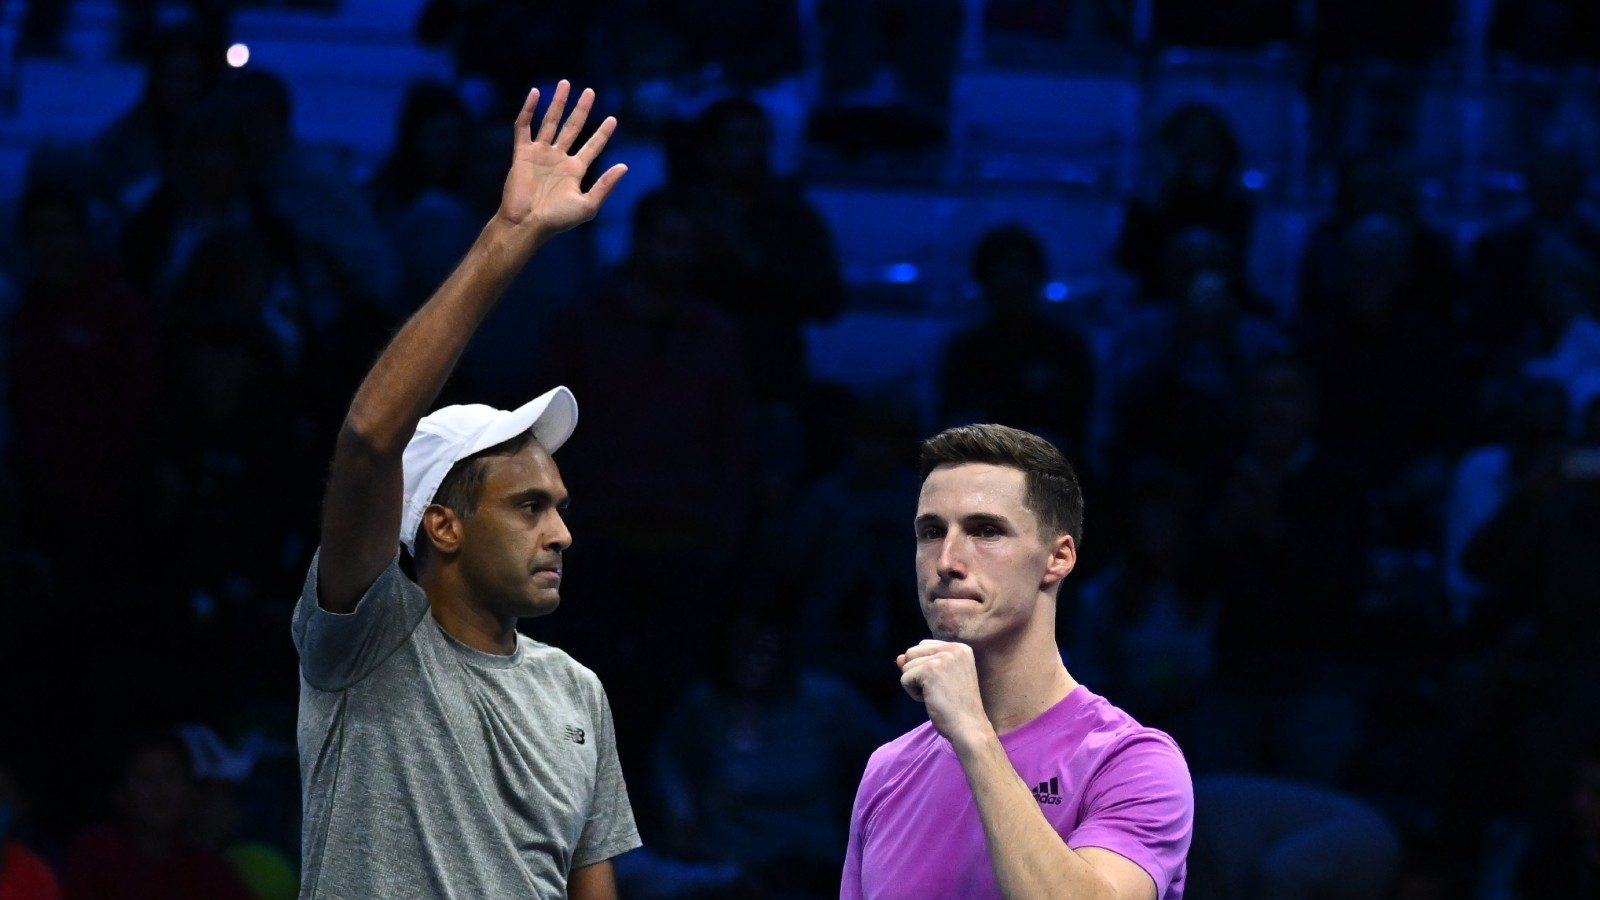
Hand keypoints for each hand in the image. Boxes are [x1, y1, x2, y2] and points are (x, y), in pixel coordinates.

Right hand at [497, 80, 626, 240]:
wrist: (526, 224)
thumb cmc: (557, 220)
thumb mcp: (588, 205)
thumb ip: (605, 185)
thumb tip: (624, 166)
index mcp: (575, 171)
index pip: (592, 146)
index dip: (603, 133)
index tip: (613, 119)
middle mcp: (558, 159)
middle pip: (572, 127)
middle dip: (581, 110)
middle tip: (590, 91)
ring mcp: (540, 154)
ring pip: (550, 122)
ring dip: (557, 103)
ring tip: (565, 83)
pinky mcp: (522, 153)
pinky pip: (524, 127)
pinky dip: (529, 110)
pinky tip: (535, 93)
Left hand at [898, 640, 992, 748]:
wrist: (969, 727)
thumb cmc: (957, 707)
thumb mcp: (940, 679)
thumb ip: (920, 663)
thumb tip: (899, 657)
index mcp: (960, 648)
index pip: (924, 646)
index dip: (925, 668)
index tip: (943, 684)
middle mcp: (953, 648)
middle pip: (912, 652)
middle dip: (917, 674)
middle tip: (939, 690)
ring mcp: (942, 657)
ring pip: (906, 665)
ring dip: (915, 685)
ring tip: (936, 695)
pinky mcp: (930, 670)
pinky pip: (905, 678)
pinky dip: (912, 693)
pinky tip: (930, 700)